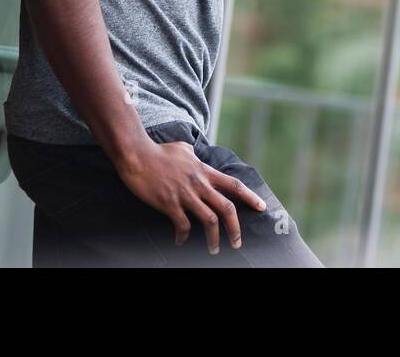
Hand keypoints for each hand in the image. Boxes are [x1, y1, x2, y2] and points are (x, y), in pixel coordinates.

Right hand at [115, 139, 265, 253]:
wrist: (138, 154)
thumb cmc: (159, 151)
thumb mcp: (183, 148)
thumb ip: (193, 154)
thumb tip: (195, 152)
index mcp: (205, 171)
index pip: (234, 184)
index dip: (250, 197)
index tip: (261, 208)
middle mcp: (199, 184)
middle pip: (226, 208)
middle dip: (235, 228)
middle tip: (237, 243)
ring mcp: (185, 194)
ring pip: (209, 220)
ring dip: (213, 239)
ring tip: (214, 250)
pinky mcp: (169, 203)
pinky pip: (182, 225)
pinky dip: (184, 237)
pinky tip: (181, 242)